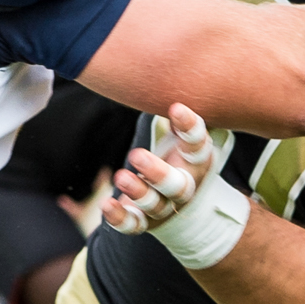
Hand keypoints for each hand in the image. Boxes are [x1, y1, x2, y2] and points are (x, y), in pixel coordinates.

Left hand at [101, 104, 222, 233]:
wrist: (182, 204)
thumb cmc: (178, 156)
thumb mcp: (180, 135)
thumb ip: (174, 117)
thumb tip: (163, 78)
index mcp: (196, 162)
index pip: (198, 145)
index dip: (190, 126)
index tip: (175, 107)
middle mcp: (184, 187)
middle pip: (177, 185)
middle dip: (157, 172)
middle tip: (135, 154)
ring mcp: (165, 207)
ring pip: (154, 205)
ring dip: (137, 191)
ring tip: (121, 176)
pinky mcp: (145, 222)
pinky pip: (134, 225)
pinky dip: (119, 218)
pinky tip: (106, 205)